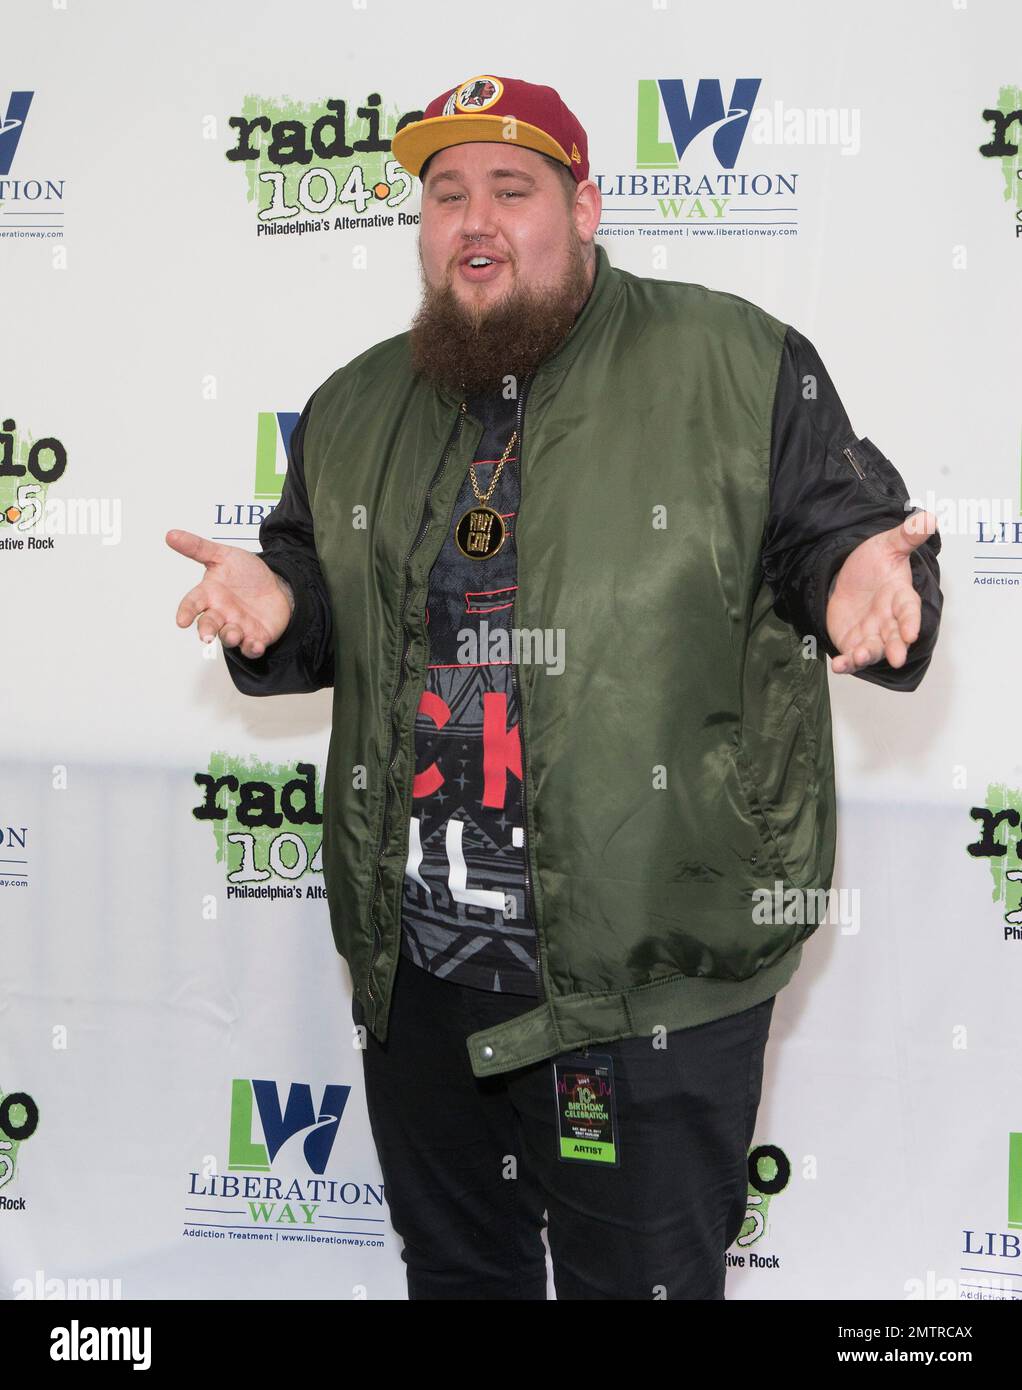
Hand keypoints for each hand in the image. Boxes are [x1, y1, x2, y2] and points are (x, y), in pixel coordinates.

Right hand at [166, 529, 293, 658]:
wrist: (277, 585)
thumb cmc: (246, 574)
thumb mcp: (223, 556)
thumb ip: (198, 548)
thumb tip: (171, 534)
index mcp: (210, 594)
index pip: (193, 604)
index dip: (186, 612)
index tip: (181, 621)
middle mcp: (220, 613)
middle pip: (208, 625)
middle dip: (206, 631)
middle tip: (206, 636)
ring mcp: (238, 627)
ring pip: (229, 637)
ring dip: (229, 637)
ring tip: (233, 634)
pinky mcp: (255, 637)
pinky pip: (251, 647)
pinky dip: (252, 648)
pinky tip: (255, 644)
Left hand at [826, 510, 937, 675]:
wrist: (845, 574)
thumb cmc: (872, 563)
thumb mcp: (887, 545)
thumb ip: (906, 535)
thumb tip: (928, 518)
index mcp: (900, 596)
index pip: (909, 610)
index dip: (911, 621)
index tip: (911, 633)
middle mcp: (888, 619)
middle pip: (894, 636)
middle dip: (895, 647)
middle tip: (896, 658)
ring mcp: (870, 633)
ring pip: (872, 649)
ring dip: (866, 656)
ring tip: (859, 657)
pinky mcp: (852, 641)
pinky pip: (849, 656)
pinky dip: (845, 663)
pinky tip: (836, 666)